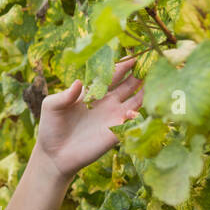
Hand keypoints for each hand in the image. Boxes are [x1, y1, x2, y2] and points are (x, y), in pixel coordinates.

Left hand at [35, 57, 143, 182]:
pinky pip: (133, 122)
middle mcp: (107, 102)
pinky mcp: (116, 132)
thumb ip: (65, 94)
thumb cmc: (51, 126)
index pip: (112, 74)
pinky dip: (137, 115)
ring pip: (136, 100)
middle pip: (129, 84)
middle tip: (154, 62)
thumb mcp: (53, 106)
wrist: (54, 154)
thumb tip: (78, 82)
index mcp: (93, 91)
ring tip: (158, 80)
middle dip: (140, 74)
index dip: (123, 65)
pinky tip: (135, 110)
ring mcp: (114, 116)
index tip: (135, 56)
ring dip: (146, 91)